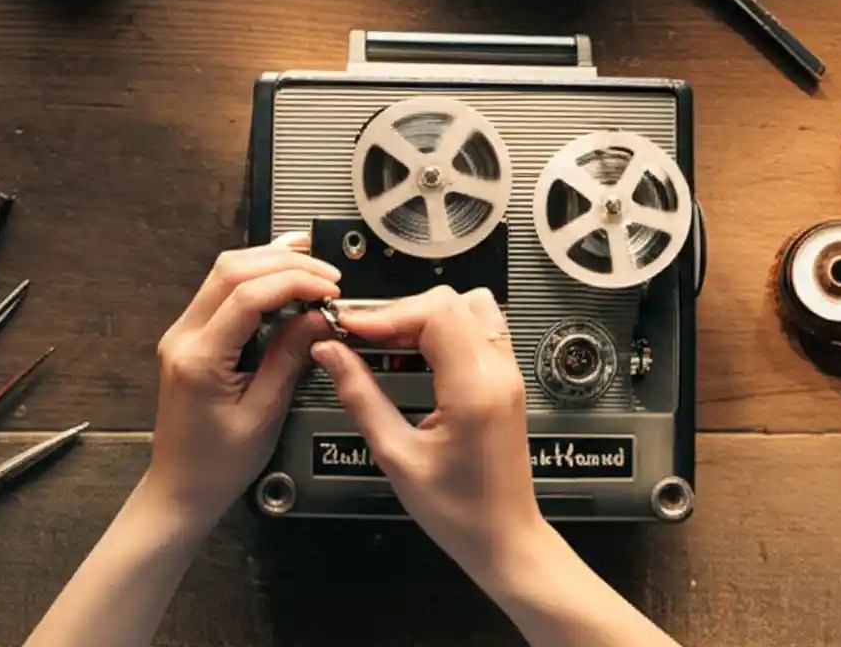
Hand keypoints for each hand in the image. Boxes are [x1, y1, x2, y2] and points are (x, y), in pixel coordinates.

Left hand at [149, 232, 337, 529]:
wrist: (181, 488)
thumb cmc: (216, 464)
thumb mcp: (265, 413)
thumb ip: (290, 359)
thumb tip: (317, 318)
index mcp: (199, 359)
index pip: (247, 296)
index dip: (293, 282)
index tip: (327, 288)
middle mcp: (183, 338)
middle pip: (231, 270)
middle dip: (284, 261)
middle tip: (325, 272)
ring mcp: (183, 335)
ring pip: (224, 273)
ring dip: (269, 263)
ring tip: (311, 267)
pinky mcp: (191, 338)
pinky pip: (222, 292)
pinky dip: (257, 280)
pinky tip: (283, 279)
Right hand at [309, 287, 542, 578]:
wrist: (503, 538)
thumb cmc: (460, 511)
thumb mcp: (396, 455)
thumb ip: (361, 396)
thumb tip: (332, 355)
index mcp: (475, 389)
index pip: (434, 313)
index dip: (386, 313)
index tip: (351, 326)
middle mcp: (499, 373)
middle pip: (449, 302)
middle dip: (399, 311)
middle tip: (361, 334)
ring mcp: (508, 375)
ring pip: (469, 307)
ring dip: (424, 316)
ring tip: (387, 341)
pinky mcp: (506, 381)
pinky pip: (479, 330)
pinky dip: (444, 329)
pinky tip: (414, 353)